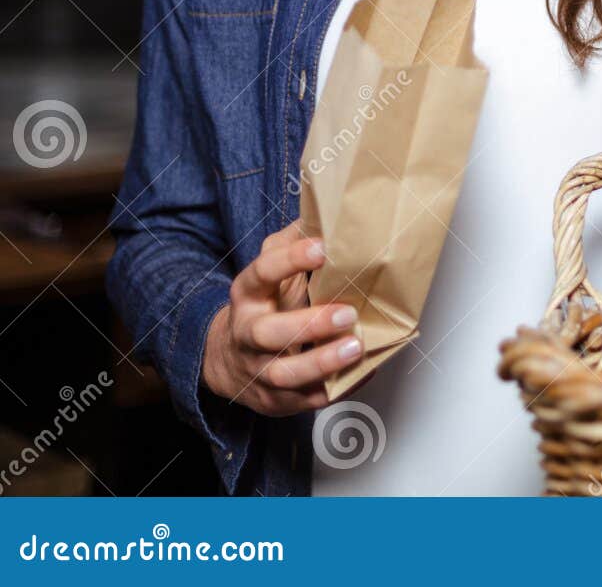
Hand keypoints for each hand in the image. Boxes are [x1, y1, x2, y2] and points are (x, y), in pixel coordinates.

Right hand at [201, 219, 364, 415]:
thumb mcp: (271, 270)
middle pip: (267, 333)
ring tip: (357, 347)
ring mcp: (259, 370)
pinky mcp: (275, 400)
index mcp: (248, 294)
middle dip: (309, 324)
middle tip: (347, 313)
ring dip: (322, 362)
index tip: (321, 248)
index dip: (288, 261)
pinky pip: (306, 399)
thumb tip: (327, 210)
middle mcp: (248, 334)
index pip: (260, 274)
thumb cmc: (266, 304)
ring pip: (283, 374)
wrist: (230, 357)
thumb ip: (292, 243)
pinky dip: (337, 388)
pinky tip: (362, 370)